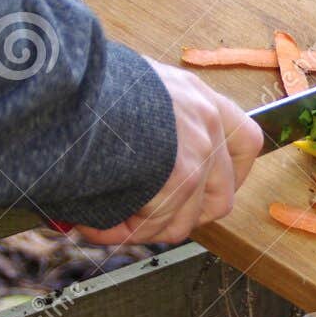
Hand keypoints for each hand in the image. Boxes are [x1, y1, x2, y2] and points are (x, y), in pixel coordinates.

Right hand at [75, 60, 261, 245]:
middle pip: (222, 195)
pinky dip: (121, 232)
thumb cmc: (86, 85)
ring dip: (145, 229)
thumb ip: (150, 120)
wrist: (69, 84)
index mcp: (197, 96)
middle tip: (147, 219)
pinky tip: (92, 223)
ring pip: (184, 219)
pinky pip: (154, 226)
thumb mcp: (130, 89)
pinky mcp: (181, 177)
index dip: (231, 175)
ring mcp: (198, 151)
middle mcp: (206, 122)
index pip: (245, 142)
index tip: (207, 190)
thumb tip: (138, 160)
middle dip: (183, 217)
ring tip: (106, 222)